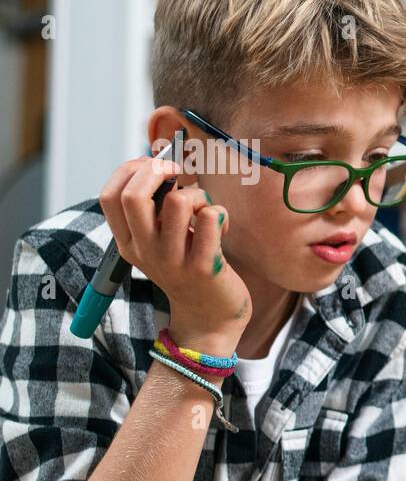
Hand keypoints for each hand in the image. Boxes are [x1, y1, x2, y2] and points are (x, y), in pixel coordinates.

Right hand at [98, 156, 248, 354]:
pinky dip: (220, 213)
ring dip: (198, 195)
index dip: (131, 170)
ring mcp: (174, 260)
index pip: (109, 196)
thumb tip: (161, 161)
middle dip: (159, 172)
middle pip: (135, 195)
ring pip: (179, 201)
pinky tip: (220, 229)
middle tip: (180, 175)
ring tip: (205, 211)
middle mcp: (145, 251)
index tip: (153, 166)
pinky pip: (211, 217)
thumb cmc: (188, 267)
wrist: (210, 318)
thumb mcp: (160, 241)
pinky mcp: (205, 267)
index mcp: (128, 242)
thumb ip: (155, 209)